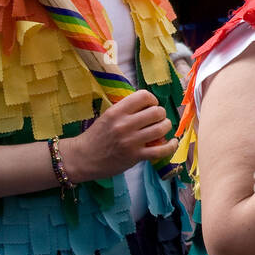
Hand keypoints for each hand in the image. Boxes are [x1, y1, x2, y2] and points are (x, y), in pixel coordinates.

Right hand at [59, 90, 177, 181]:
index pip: (144, 96)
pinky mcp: (135, 156)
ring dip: (165, 127)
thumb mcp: (108, 116)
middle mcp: (124, 124)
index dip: (152, 100)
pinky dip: (171, 146)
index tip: (150, 106)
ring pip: (161, 128)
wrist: (82, 158)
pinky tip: (172, 143)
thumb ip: (126, 110)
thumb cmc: (96, 136)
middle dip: (161, 114)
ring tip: (162, 128)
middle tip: (157, 119)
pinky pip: (161, 150)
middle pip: (157, 112)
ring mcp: (131, 141)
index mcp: (116, 111)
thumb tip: (149, 104)